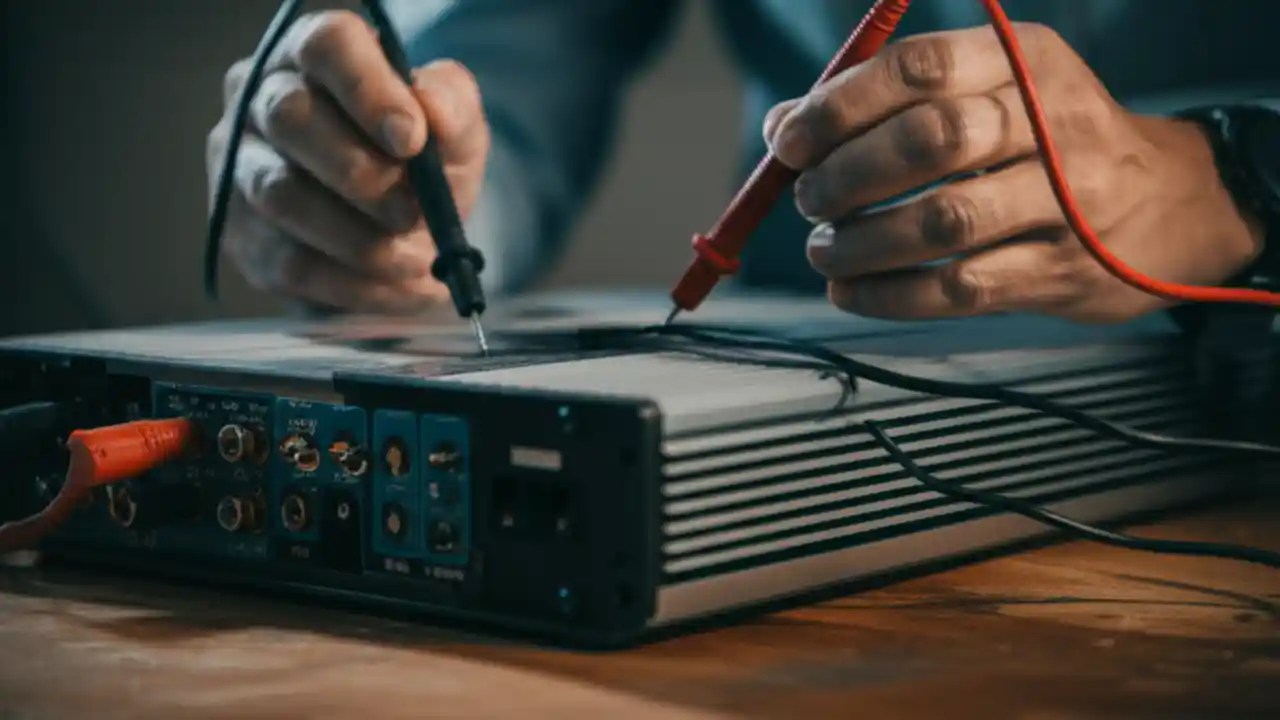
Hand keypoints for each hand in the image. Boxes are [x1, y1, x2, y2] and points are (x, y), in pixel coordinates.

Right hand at [206, 11, 489, 312]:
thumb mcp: (456, 133)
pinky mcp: (238, 230)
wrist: (406, 233)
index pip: (327, 45)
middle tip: (412, 212)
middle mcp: (262, 94)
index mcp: (319, 53)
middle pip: (290, 117)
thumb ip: (453, 110)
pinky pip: (286, 260)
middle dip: (362, 175)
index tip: (411, 140)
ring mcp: (239, 162)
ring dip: (357, 237)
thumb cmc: (424, 164)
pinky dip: (351, 283)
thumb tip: (430, 108)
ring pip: (280, 193)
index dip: (368, 92)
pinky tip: (392, 285)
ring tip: (414, 260)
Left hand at [765, 24, 1264, 322]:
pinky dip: (889, 295)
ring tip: (823, 250)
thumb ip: (889, 102)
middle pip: (932, 141)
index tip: (789, 142)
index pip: (920, 68)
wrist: (1171, 201)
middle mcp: (1053, 120)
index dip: (839, 107)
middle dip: (847, 175)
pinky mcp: (1063, 271)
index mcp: (1025, 59)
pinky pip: (960, 288)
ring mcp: (1066, 200)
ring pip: (945, 221)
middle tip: (808, 200)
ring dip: (863, 242)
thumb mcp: (989, 91)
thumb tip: (784, 126)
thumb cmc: (1048, 140)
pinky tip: (852, 291)